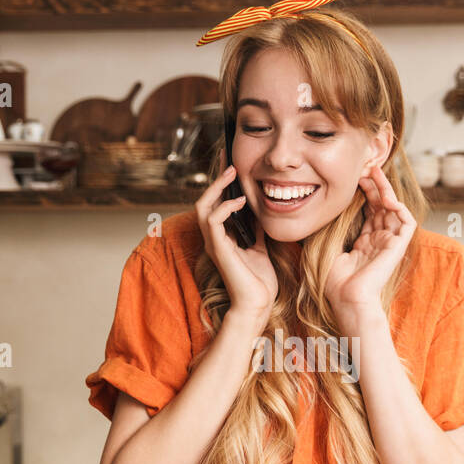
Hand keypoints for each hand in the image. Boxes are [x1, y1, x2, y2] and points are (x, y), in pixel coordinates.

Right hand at [195, 165, 277, 326]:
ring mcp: (214, 243)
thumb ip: (255, 230)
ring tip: (233, 172)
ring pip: (203, 206)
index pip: (216, 203)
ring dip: (217, 187)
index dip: (221, 183)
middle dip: (216, 178)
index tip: (232, 163)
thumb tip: (259, 212)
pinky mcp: (218, 249)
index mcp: (222, 237)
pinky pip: (213, 220)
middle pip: (205, 200)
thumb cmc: (259, 281)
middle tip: (230, 159)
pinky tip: (241, 200)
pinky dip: (225, 206)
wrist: (258, 304)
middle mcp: (214, 238)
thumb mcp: (260, 247)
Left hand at [325, 163, 415, 331]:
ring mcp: (390, 243)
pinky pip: (406, 221)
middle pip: (383, 206)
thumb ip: (331, 230)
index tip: (356, 177)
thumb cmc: (335, 283)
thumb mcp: (328, 249)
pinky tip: (386, 197)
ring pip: (395, 209)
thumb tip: (318, 211)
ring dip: (387, 190)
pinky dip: (399, 207)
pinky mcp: (398, 247)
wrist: (347, 299)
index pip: (371, 211)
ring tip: (376, 174)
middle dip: (376, 185)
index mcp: (366, 243)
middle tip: (367, 167)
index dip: (366, 192)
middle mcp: (380, 241)